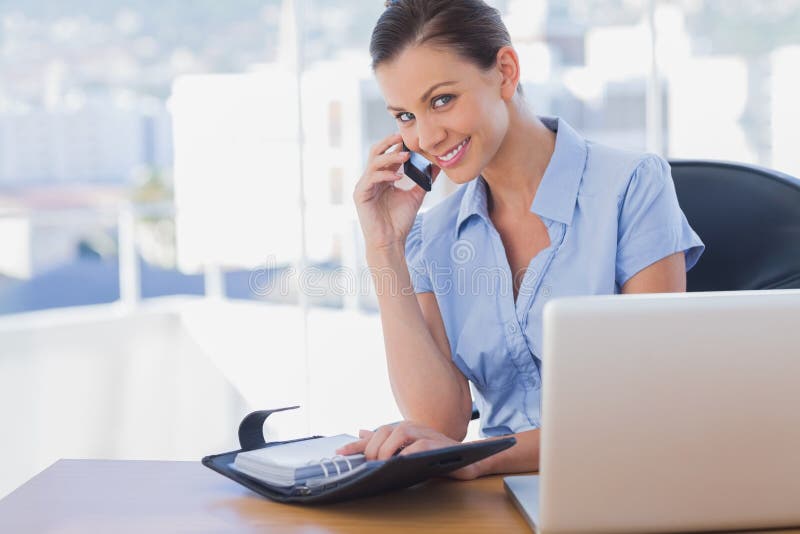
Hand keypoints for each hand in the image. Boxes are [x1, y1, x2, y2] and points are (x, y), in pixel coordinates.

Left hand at [335, 421, 482, 480]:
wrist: (465, 459)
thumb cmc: (433, 455)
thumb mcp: (406, 452)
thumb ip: (385, 443)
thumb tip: (362, 432)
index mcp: (401, 429)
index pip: (374, 435)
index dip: (356, 444)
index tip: (339, 453)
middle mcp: (411, 427)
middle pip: (384, 431)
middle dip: (373, 449)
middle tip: (370, 465)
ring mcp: (424, 432)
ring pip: (399, 434)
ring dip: (387, 450)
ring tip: (383, 464)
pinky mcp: (436, 443)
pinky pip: (418, 445)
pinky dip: (407, 453)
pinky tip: (400, 462)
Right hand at [352, 133, 440, 252]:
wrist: (391, 241)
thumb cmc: (400, 221)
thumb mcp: (416, 196)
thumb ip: (424, 180)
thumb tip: (437, 166)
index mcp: (383, 177)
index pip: (389, 155)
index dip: (398, 145)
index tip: (412, 138)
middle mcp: (372, 179)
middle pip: (376, 152)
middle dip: (388, 142)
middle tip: (402, 135)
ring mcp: (365, 186)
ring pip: (374, 162)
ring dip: (390, 156)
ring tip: (405, 155)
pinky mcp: (360, 194)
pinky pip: (371, 178)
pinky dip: (385, 174)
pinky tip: (398, 176)